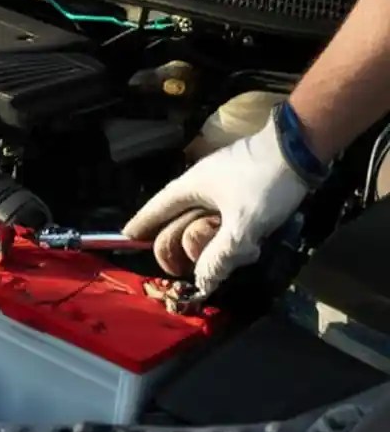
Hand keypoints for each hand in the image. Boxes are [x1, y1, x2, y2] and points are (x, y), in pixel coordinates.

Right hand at [123, 112, 308, 292]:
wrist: (303, 146)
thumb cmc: (265, 181)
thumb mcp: (243, 225)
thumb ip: (220, 257)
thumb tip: (202, 285)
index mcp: (187, 190)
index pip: (154, 211)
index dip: (140, 228)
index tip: (127, 240)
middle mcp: (198, 189)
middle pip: (179, 225)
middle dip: (187, 249)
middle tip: (191, 271)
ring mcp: (220, 189)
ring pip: (204, 225)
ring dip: (218, 245)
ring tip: (243, 253)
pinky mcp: (241, 191)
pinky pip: (225, 220)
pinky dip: (233, 236)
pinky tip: (252, 245)